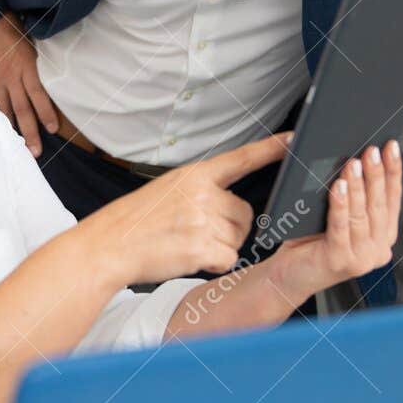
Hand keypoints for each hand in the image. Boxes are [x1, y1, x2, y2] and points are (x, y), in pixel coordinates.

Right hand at [0, 13, 59, 155]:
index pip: (39, 95)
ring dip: (11, 128)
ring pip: (4, 109)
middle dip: (29, 132)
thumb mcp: (29, 38)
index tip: (53, 129)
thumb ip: (37, 59)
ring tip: (16, 146)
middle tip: (35, 152)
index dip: (46, 113)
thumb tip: (50, 71)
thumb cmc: (6, 22)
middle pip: (22, 109)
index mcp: (25, 66)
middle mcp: (10, 77)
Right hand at [82, 133, 290, 287]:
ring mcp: (202, 219)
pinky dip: (213, 263)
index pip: (242, 158)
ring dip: (219, 246)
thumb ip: (201, 191)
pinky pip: (228, 258)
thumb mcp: (168, 190)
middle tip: (197, 231)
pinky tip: (189, 256)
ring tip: (187, 243)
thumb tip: (230, 206)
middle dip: (230, 227)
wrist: (109, 245)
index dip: (271, 149)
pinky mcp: (201, 246)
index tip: (293, 140)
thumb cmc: (137, 221)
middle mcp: (202, 193)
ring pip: (238, 238)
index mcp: (195, 174)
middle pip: (245, 213)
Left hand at [261, 140, 402, 307]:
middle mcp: (378, 250)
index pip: (392, 199)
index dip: (393, 171)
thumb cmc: (311, 241)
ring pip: (361, 215)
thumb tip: (354, 158)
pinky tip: (338, 186)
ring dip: (358, 186)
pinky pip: (341, 227)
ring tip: (353, 163)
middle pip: (379, 205)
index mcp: (383, 237)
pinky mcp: (340, 263)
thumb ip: (351, 197)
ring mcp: (361, 259)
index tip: (391, 146)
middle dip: (376, 174)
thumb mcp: (337, 215)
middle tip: (372, 149)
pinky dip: (340, 205)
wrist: (288, 275)